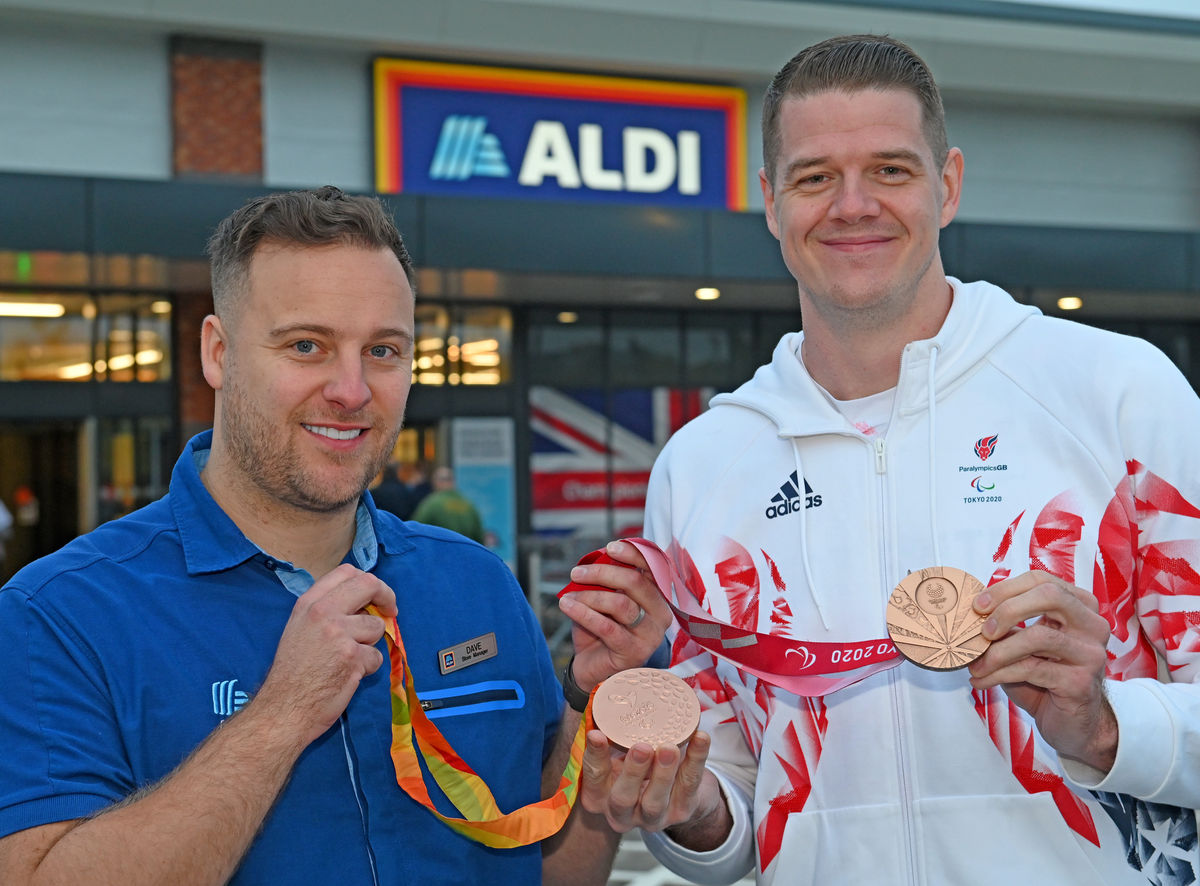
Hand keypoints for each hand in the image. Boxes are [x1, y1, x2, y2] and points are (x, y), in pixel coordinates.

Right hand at [254, 564, 397, 745]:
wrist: (283, 708)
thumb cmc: (292, 672)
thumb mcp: (300, 629)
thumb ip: (326, 610)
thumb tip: (362, 603)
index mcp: (309, 604)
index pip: (345, 573)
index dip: (367, 580)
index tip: (374, 595)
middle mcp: (323, 613)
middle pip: (368, 585)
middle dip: (386, 596)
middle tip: (391, 611)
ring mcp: (339, 634)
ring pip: (376, 627)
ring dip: (370, 644)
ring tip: (349, 659)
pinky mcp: (353, 657)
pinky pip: (376, 656)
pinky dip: (368, 667)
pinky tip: (348, 675)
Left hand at [558, 540, 672, 690]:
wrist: (594, 668)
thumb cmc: (601, 629)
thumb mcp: (604, 600)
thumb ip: (606, 581)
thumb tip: (595, 557)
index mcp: (657, 597)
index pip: (652, 568)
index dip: (633, 554)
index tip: (610, 547)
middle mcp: (660, 614)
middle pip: (635, 582)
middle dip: (602, 572)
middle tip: (576, 573)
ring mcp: (650, 635)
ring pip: (620, 603)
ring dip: (589, 595)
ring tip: (567, 595)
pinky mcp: (633, 652)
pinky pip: (606, 627)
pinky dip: (583, 613)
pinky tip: (567, 606)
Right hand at [578, 729, 721, 841]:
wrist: (676, 792)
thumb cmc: (639, 762)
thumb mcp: (619, 750)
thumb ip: (612, 728)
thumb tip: (609, 686)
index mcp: (599, 796)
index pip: (593, 777)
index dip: (595, 756)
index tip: (596, 733)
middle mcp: (621, 812)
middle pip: (622, 798)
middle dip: (632, 772)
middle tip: (641, 747)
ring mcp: (652, 817)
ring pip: (655, 801)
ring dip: (663, 773)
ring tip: (670, 747)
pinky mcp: (681, 812)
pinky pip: (689, 786)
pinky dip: (696, 760)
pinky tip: (700, 738)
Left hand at [967, 570, 1115, 769]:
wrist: (1072, 724)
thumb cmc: (1045, 679)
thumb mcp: (1023, 645)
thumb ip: (1006, 625)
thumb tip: (970, 610)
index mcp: (1080, 608)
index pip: (1042, 581)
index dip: (1006, 589)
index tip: (978, 605)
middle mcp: (1093, 626)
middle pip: (1050, 596)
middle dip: (1007, 608)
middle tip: (981, 630)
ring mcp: (1091, 654)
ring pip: (1038, 636)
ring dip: (997, 651)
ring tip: (975, 664)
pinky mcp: (1081, 682)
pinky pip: (1032, 669)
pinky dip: (999, 674)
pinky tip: (981, 680)